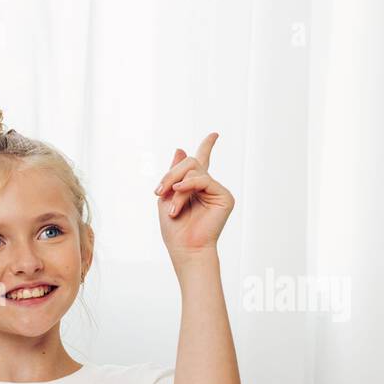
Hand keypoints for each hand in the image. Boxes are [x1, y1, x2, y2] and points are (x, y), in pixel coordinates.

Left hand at [154, 132, 233, 259]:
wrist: (185, 249)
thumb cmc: (175, 229)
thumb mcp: (166, 198)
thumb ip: (172, 174)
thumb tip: (180, 149)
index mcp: (195, 187)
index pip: (202, 162)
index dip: (207, 146)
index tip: (214, 134)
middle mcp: (208, 186)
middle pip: (190, 162)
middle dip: (170, 174)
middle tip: (159, 192)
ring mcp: (217, 190)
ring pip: (193, 170)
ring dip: (176, 187)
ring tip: (173, 208)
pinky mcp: (225, 196)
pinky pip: (203, 179)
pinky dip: (187, 186)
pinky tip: (178, 193)